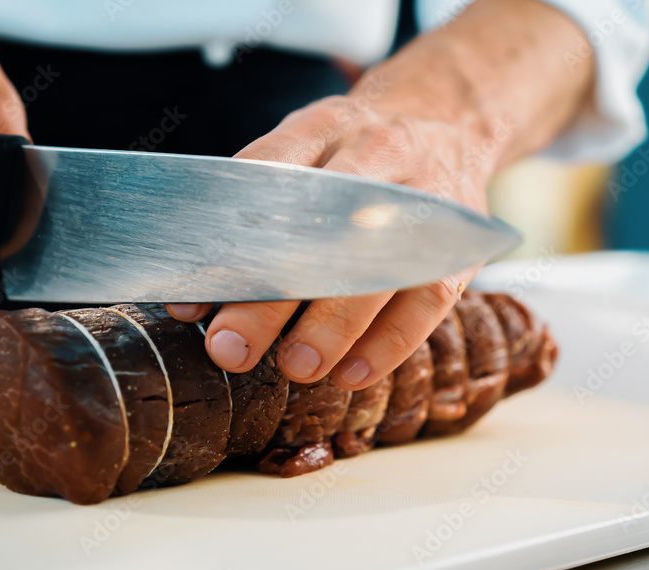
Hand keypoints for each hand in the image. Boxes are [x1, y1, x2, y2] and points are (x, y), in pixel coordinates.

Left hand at [167, 0, 593, 389]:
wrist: (449, 115)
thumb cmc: (354, 150)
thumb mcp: (304, 147)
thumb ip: (252, 212)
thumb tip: (189, 303)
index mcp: (323, 126)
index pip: (266, 180)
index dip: (226, 244)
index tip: (190, 302)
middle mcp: (377, 154)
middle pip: (320, 231)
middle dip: (272, 297)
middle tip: (231, 349)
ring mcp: (425, 196)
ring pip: (379, 266)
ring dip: (334, 325)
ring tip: (295, 368)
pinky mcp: (459, 239)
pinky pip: (430, 297)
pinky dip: (390, 342)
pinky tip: (352, 374)